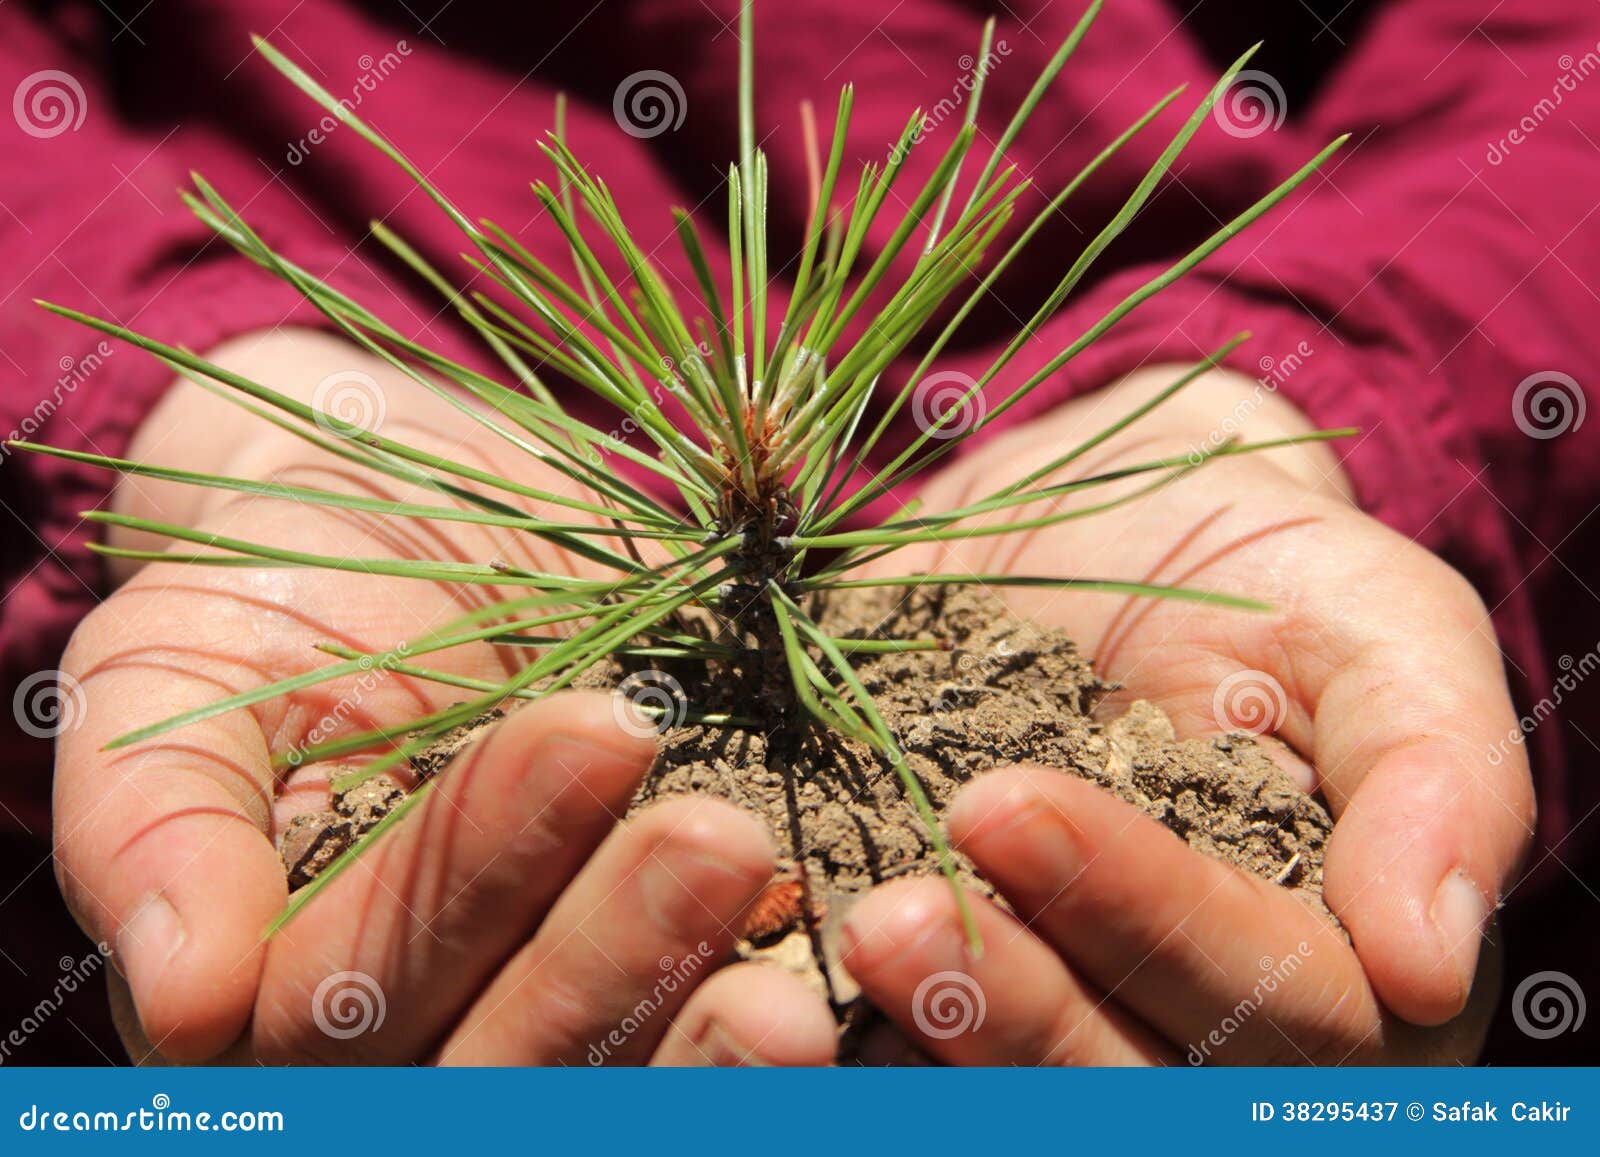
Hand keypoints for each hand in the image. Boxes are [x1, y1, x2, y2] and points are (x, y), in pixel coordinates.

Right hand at [55, 328, 835, 1065]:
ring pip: (638, 1071)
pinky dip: (822, 993)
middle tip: (724, 845)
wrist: (411, 526)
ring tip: (829, 931)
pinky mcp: (687, 968)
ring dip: (725, 1013)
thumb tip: (178, 1002)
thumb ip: (160, 831)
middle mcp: (443, 1040)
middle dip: (619, 957)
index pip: (367, 990)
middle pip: (519, 1064)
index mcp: (300, 1004)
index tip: (594, 734)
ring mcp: (571, 1007)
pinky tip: (899, 945)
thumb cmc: (276, 591)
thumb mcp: (174, 678)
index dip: (477, 875)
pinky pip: (740, 1011)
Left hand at [839, 365, 1533, 1063]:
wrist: (1096, 530)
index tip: (1012, 807)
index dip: (1141, 916)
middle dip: (1008, 1008)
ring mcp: (1057, 1003)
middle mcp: (1190, 1025)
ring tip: (828, 936)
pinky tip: (755, 970)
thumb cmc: (1263, 573)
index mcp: (1326, 972)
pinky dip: (824, 1028)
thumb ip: (1437, 777)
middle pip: (1119, 1081)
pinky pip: (889, 1042)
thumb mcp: (1381, 630)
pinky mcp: (940, 975)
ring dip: (911, 1037)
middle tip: (889, 917)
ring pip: (997, 1086)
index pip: (1262, 997)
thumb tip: (1431, 962)